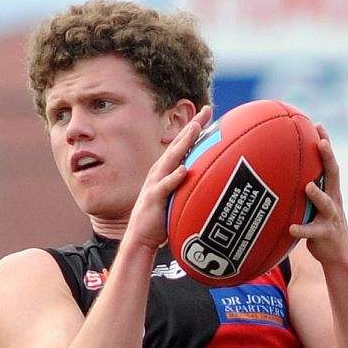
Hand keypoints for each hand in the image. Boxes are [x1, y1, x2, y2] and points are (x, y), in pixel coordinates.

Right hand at [123, 110, 210, 254]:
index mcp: (166, 170)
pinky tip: (183, 169)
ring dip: (184, 144)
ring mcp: (156, 183)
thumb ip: (186, 185)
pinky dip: (174, 177)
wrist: (140, 237)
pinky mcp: (154, 198)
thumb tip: (203, 179)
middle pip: (178, 144)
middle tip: (206, 110)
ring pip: (172, 159)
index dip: (194, 128)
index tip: (208, 112)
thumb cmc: (159, 218)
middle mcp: (160, 172)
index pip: (182, 144)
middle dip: (192, 126)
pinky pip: (165, 187)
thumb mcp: (175, 197)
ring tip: (195, 129)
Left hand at [288, 125, 347, 266]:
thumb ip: (305, 189)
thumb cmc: (321, 225)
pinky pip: (312, 232)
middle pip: (333, 175)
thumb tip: (282, 172)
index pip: (329, 163)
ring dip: (317, 195)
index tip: (318, 126)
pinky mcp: (325, 235)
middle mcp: (334, 200)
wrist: (339, 255)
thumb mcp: (315, 205)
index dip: (326, 144)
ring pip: (326, 204)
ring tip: (307, 186)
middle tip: (321, 143)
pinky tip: (291, 228)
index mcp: (331, 191)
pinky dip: (302, 229)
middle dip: (328, 158)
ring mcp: (331, 218)